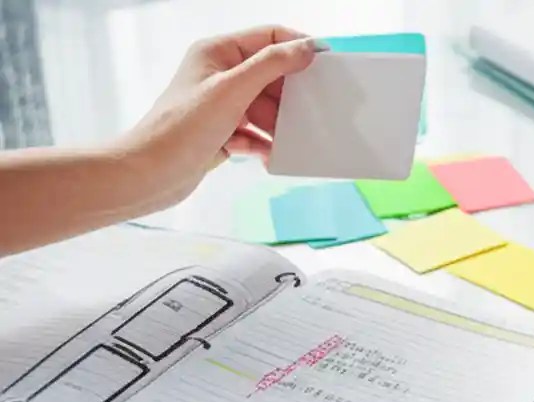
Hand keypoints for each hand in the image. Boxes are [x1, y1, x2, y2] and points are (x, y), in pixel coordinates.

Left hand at [118, 26, 324, 211]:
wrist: (151, 175)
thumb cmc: (181, 129)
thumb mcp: (232, 90)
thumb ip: (271, 65)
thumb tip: (306, 48)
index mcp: (218, 52)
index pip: (269, 37)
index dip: (298, 47)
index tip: (326, 63)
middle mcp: (220, 74)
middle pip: (272, 76)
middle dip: (289, 96)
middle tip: (307, 112)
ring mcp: (222, 104)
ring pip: (267, 107)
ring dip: (278, 125)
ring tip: (285, 140)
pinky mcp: (224, 132)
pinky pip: (257, 132)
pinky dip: (264, 143)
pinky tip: (265, 156)